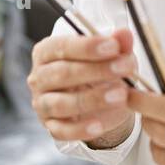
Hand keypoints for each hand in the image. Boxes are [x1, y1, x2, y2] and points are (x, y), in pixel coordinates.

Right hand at [27, 29, 136, 147]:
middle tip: (124, 69)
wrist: (98, 102)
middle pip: (62, 73)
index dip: (88, 46)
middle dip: (96, 71)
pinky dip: (80, 129)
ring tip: (121, 96)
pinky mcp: (50, 127)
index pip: (62, 46)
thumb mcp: (111, 56)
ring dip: (92, 99)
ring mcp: (42, 103)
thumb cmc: (99, 70)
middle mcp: (39, 77)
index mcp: (47, 51)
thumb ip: (117, 45)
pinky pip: (62, 130)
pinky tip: (99, 126)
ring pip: (61, 103)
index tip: (114, 47)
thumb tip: (125, 34)